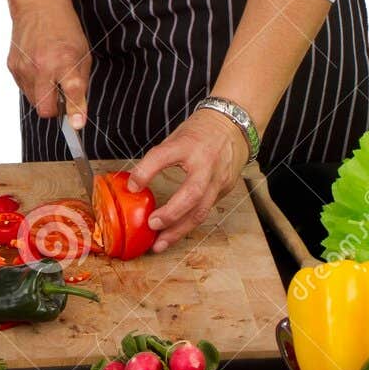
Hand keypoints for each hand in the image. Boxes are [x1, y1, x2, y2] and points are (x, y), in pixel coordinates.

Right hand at [7, 0, 91, 127]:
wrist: (38, 6)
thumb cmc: (64, 29)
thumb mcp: (82, 55)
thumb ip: (80, 85)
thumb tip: (77, 116)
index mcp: (65, 60)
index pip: (72, 91)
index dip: (75, 110)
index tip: (76, 124)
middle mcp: (42, 65)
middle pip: (45, 109)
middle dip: (54, 108)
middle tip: (61, 93)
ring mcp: (24, 67)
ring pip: (34, 101)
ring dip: (43, 95)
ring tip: (49, 74)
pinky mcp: (12, 66)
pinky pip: (24, 89)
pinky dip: (32, 85)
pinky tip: (38, 67)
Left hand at [129, 107, 250, 252]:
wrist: (234, 126)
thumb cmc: (201, 130)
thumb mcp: (177, 136)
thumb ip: (159, 158)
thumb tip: (135, 183)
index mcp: (189, 144)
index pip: (164, 156)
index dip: (146, 171)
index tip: (133, 186)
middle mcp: (207, 163)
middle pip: (191, 194)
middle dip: (171, 214)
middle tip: (151, 225)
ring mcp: (219, 179)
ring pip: (201, 211)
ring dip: (179, 230)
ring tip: (160, 243)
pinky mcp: (225, 190)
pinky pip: (206, 210)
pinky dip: (189, 223)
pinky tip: (175, 232)